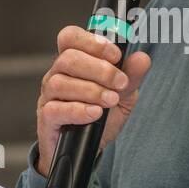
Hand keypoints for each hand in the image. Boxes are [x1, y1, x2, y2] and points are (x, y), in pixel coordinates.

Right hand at [36, 26, 151, 178]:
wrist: (89, 150)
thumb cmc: (101, 117)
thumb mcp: (123, 96)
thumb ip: (131, 77)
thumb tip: (142, 58)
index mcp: (74, 63)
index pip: (70, 37)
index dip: (91, 41)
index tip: (115, 55)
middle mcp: (57, 75)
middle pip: (68, 58)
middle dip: (99, 69)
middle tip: (120, 83)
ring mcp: (49, 96)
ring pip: (61, 82)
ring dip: (91, 90)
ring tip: (111, 100)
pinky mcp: (46, 118)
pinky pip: (56, 109)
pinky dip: (78, 110)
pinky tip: (96, 113)